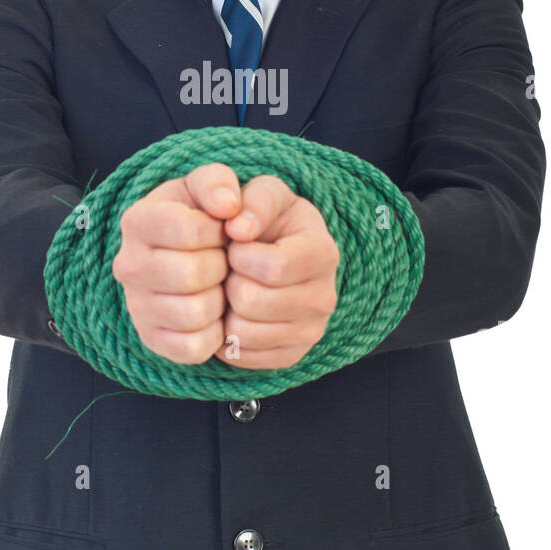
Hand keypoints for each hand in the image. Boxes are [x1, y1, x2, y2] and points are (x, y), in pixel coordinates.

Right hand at [111, 162, 242, 365]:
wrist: (192, 256)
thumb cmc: (204, 216)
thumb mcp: (209, 186)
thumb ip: (218, 182)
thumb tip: (229, 207)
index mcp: (137, 220)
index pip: (191, 231)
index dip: (218, 232)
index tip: (218, 229)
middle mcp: (127, 264)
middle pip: (194, 275)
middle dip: (221, 266)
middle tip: (221, 260)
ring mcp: (136, 306)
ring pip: (196, 313)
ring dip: (219, 299)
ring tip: (216, 284)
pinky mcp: (151, 340)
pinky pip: (194, 347)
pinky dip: (214, 333)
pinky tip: (212, 312)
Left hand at [213, 174, 340, 370]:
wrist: (268, 251)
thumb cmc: (263, 219)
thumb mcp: (262, 193)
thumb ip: (253, 198)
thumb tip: (239, 227)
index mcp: (323, 252)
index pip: (274, 267)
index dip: (240, 255)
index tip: (234, 243)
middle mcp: (325, 296)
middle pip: (253, 303)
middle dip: (229, 281)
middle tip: (231, 269)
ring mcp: (311, 330)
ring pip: (243, 334)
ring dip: (225, 309)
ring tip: (232, 288)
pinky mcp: (291, 355)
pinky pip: (242, 356)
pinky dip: (226, 336)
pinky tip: (232, 312)